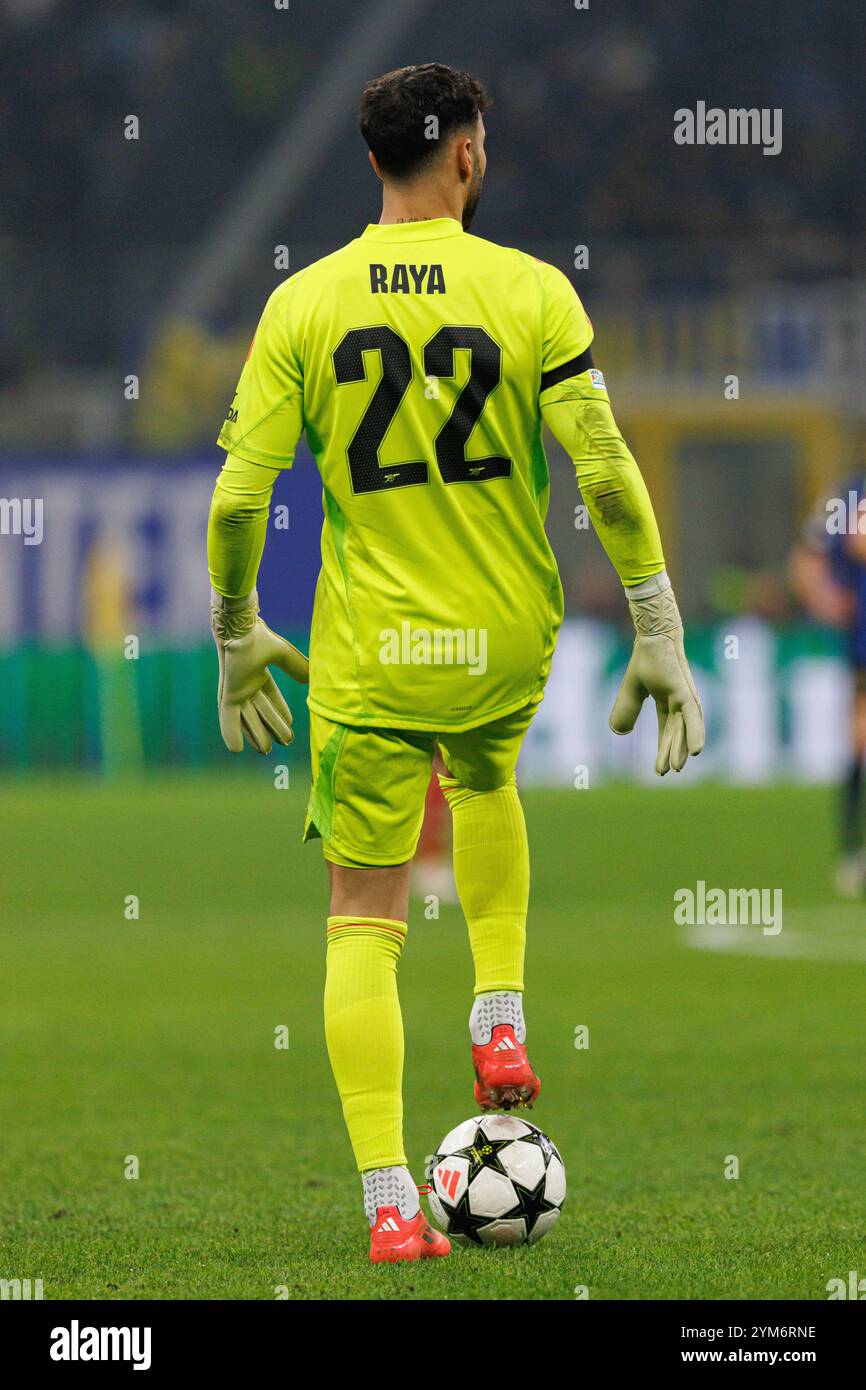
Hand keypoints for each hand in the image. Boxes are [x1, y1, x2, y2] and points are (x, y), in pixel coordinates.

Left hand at [211, 589, 308, 753]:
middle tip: (284, 742)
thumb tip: (312, 678)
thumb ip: (296, 666)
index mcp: (257, 674)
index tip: (290, 726)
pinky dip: (232, 734)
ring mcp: (235, 691)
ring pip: (247, 719)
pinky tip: (236, 750)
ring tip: (266, 751)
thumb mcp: (283, 654)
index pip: (270, 698)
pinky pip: (228, 719)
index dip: (279, 712)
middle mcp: (245, 684)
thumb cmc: (259, 637)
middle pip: (260, 711)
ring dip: (256, 735)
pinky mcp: (227, 695)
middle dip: (271, 728)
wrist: (241, 629)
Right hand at [609, 580, 703, 774]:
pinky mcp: (685, 693)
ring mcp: (684, 698)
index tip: (659, 770)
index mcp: (667, 701)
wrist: (653, 637)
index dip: (662, 749)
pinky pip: (691, 718)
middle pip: (676, 733)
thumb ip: (626, 709)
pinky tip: (695, 752)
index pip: (666, 730)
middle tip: (668, 772)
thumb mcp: (632, 690)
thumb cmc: (646, 659)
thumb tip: (618, 732)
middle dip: (671, 753)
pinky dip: (694, 734)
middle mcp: (680, 702)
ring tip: (678, 768)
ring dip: (681, 748)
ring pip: (684, 729)